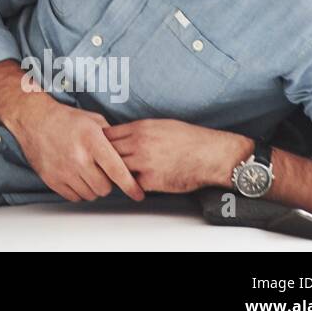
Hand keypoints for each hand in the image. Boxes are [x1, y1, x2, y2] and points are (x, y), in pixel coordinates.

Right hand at [5, 93, 144, 202]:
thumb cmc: (66, 119)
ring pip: (90, 194)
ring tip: (87, 173)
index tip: (138, 194)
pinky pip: (74, 197)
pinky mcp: (51, 179)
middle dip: (107, 183)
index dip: (130, 186)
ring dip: (92, 187)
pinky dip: (78, 191)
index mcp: (92, 141)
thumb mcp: (94, 121)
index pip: (117, 170)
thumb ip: (112, 138)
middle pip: (104, 188)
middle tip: (101, 172)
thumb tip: (127, 155)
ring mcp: (63, 170)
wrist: (34, 119)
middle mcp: (78, 158)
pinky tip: (76, 177)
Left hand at [104, 120, 252, 193]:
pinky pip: (133, 184)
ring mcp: (144, 162)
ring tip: (115, 176)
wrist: (211, 155)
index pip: (107, 134)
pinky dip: (133, 185)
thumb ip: (139, 130)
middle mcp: (138, 143)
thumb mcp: (160, 125)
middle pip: (107, 151)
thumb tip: (121, 136)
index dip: (102, 142)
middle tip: (101, 164)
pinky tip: (136, 184)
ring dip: (116, 173)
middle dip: (103, 158)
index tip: (100, 148)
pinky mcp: (151, 180)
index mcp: (140, 128)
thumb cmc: (190, 139)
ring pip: (116, 168)